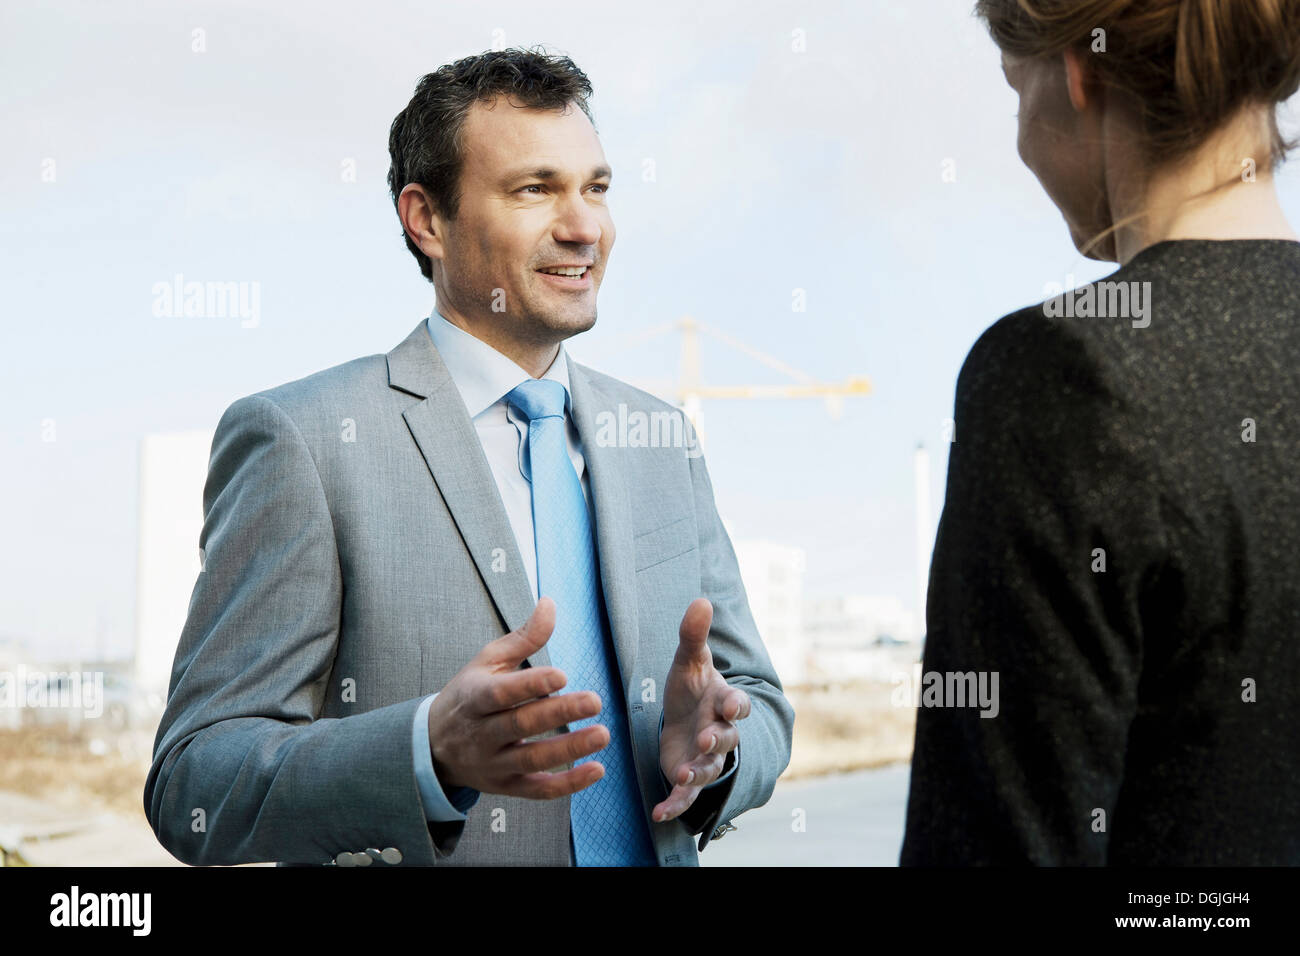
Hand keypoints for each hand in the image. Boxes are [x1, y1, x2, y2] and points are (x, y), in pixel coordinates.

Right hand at [427, 596, 609, 798]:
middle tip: (595, 701)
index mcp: (475, 697)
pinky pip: (537, 790)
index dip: (531, 684)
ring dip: (569, 750)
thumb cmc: (469, 696)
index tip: (563, 675)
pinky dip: (567, 785)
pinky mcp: (507, 786)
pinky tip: (597, 771)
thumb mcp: (488, 662)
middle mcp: (482, 733)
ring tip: (603, 734)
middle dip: (559, 713)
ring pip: (531, 759)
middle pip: (520, 724)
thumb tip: (550, 603)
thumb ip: (524, 637)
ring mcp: (494, 763)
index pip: (502, 692)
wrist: (434, 746)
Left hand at [653, 597, 750, 822]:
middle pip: (726, 739)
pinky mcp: (688, 776)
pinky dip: (676, 806)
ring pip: (709, 768)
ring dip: (699, 772)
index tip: (731, 706)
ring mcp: (706, 757)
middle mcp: (720, 732)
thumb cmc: (691, 687)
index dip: (736, 706)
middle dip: (718, 739)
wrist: (683, 716)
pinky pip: (687, 795)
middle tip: (706, 737)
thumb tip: (700, 599)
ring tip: (684, 774)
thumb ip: (693, 635)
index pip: (738, 705)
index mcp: (724, 703)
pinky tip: (659, 815)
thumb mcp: (688, 661)